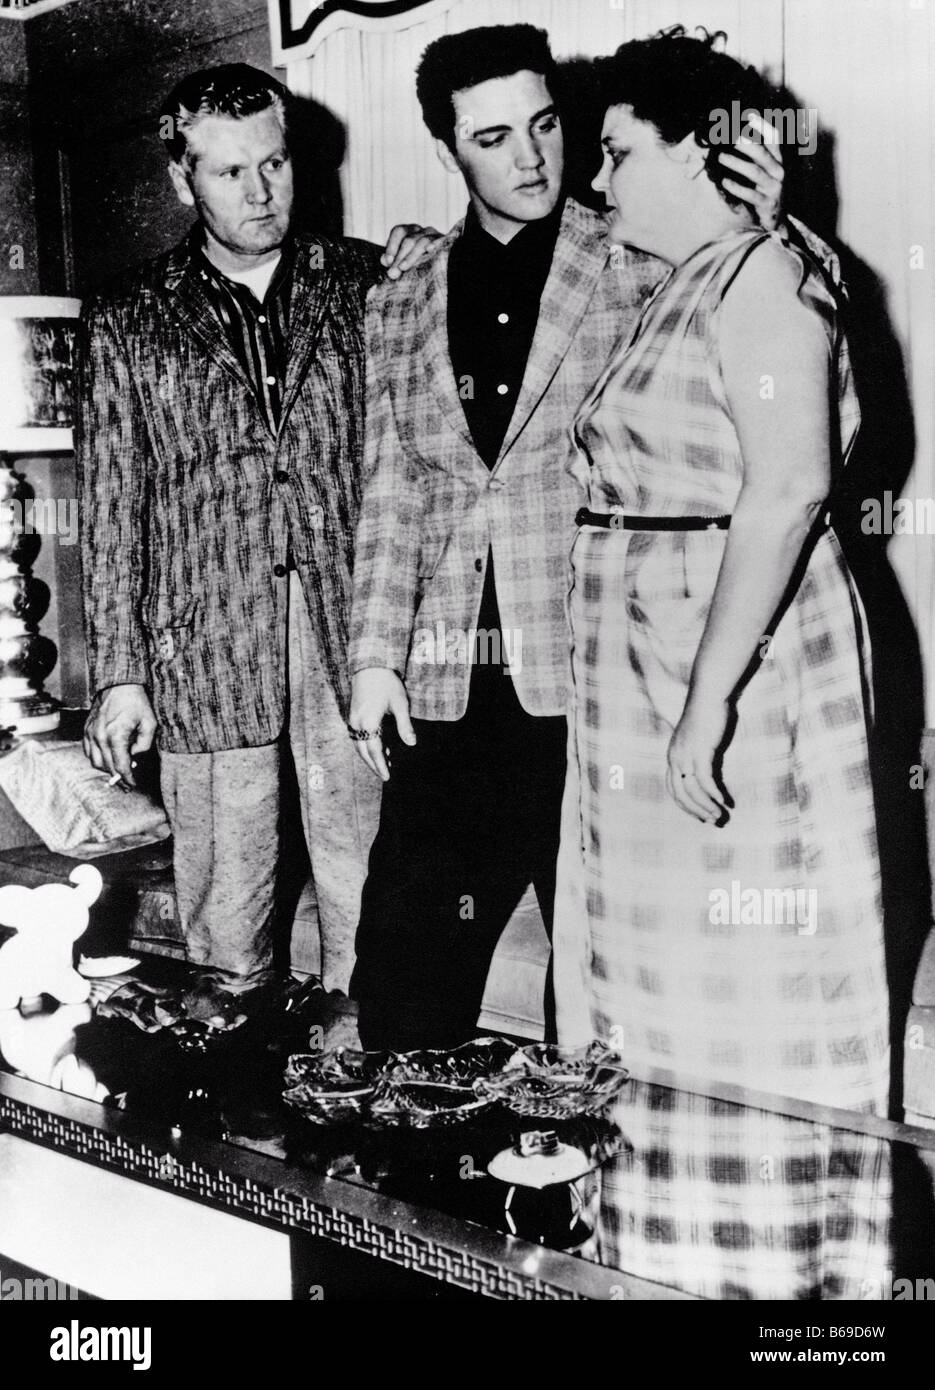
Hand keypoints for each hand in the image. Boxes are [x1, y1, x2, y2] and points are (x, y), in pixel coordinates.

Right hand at [83, 684, 156, 786]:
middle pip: (107, 767)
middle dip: (117, 778)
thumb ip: (144, 744)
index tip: (133, 785)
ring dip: (106, 770)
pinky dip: (96, 759)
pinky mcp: (86, 730)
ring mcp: (90, 733)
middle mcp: (100, 737)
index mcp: (116, 736)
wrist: (118, 683)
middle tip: (126, 785)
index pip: (121, 766)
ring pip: (95, 762)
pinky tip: (107, 759)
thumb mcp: (150, 723)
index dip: (128, 779)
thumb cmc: (136, 702)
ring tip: (117, 773)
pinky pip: (87, 752)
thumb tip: (135, 757)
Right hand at [349, 667, 415, 780]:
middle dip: (373, 764)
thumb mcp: (400, 704)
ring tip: (384, 762)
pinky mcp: (353, 714)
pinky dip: (366, 745)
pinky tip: (379, 745)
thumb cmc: (387, 683)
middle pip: (363, 751)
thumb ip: (404, 725)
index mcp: (369, 722)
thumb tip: (411, 743)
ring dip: (369, 756)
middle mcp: (357, 723)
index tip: (387, 777)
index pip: (374, 750)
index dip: (381, 765)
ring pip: (358, 744)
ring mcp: (353, 718)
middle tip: (385, 775)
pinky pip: (357, 736)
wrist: (370, 665)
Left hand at [380, 223, 441, 279]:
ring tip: (404, 267)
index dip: (391, 246)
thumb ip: (393, 261)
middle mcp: (420, 231)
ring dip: (411, 256)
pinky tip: (429, 250)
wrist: (440, 264)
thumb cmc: (416, 263)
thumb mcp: (402, 262)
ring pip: (422, 242)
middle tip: (393, 272)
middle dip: (400, 257)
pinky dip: (435, 244)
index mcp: (408, 232)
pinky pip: (440, 241)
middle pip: (408, 240)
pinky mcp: (445, 241)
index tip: (387, 262)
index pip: (398, 232)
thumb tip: (385, 260)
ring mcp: (434, 235)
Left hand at [666, 693, 730, 822]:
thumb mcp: (697, 740)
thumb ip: (698, 756)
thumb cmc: (705, 715)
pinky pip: (705, 780)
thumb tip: (706, 772)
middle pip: (680, 795)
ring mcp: (686, 755)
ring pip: (692, 791)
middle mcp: (675, 757)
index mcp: (672, 756)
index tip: (699, 816)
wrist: (708, 695)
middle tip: (712, 821)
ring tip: (720, 815)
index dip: (685, 806)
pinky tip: (724, 801)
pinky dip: (714, 793)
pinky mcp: (701, 751)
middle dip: (696, 811)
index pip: (672, 789)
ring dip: (707, 806)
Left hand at [719, 112, 783, 229]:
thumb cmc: (766, 191)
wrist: (776, 220)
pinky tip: (725, 182)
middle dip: (747, 144)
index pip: (774, 140)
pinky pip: (750, 194)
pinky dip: (737, 187)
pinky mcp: (766, 204)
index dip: (763, 127)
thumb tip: (739, 136)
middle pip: (762, 154)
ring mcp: (773, 188)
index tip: (749, 115)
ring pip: (755, 172)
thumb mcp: (766, 172)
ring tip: (721, 157)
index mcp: (778, 162)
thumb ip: (757, 156)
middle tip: (730, 138)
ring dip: (736, 163)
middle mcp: (778, 173)